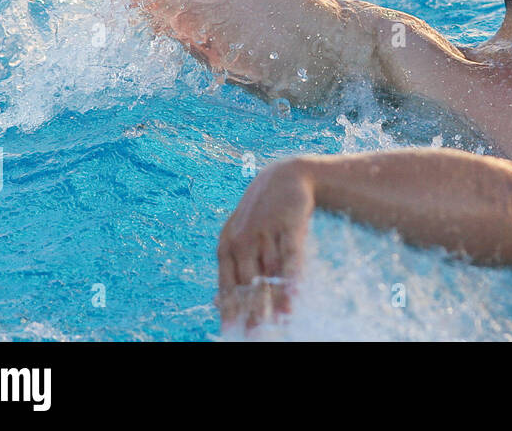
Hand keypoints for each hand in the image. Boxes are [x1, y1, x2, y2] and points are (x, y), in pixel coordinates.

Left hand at [216, 158, 314, 329]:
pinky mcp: (288, 224)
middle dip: (253, 312)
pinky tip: (294, 295)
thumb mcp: (239, 238)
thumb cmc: (261, 216)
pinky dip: (292, 277)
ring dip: (275, 299)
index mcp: (226, 246)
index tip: (233, 334)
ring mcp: (266, 231)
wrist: (285, 175)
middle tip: (256, 336)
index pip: (227, 285)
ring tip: (279, 323)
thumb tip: (216, 305)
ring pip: (270, 272)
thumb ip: (231, 270)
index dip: (230, 310)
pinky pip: (291, 256)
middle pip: (248, 283)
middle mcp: (243, 240)